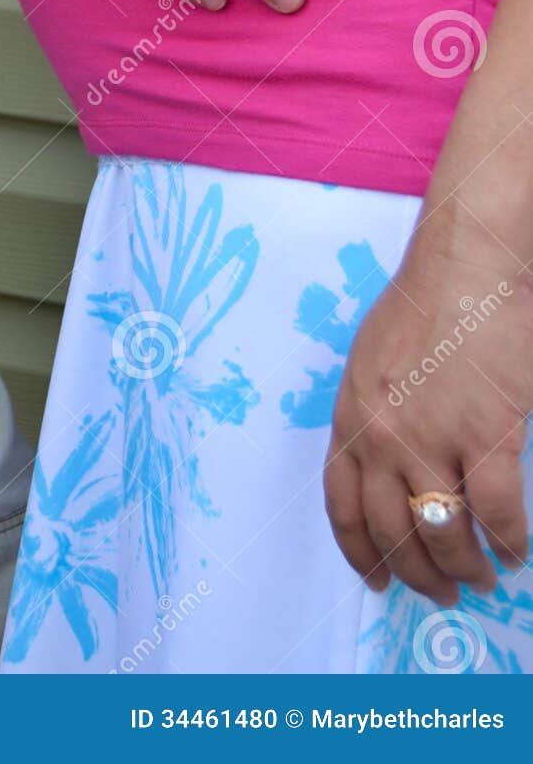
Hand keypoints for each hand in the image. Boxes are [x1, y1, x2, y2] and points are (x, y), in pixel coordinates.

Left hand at [327, 233, 532, 604]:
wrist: (467, 265)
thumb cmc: (426, 303)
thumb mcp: (371, 361)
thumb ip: (373, 416)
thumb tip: (390, 470)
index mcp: (350, 417)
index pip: (343, 508)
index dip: (362, 554)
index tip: (377, 582)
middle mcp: (380, 437)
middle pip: (392, 533)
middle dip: (417, 575)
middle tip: (441, 594)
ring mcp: (431, 439)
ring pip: (443, 534)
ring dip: (465, 568)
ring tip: (483, 578)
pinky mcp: (485, 435)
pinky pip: (498, 515)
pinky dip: (510, 543)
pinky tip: (516, 550)